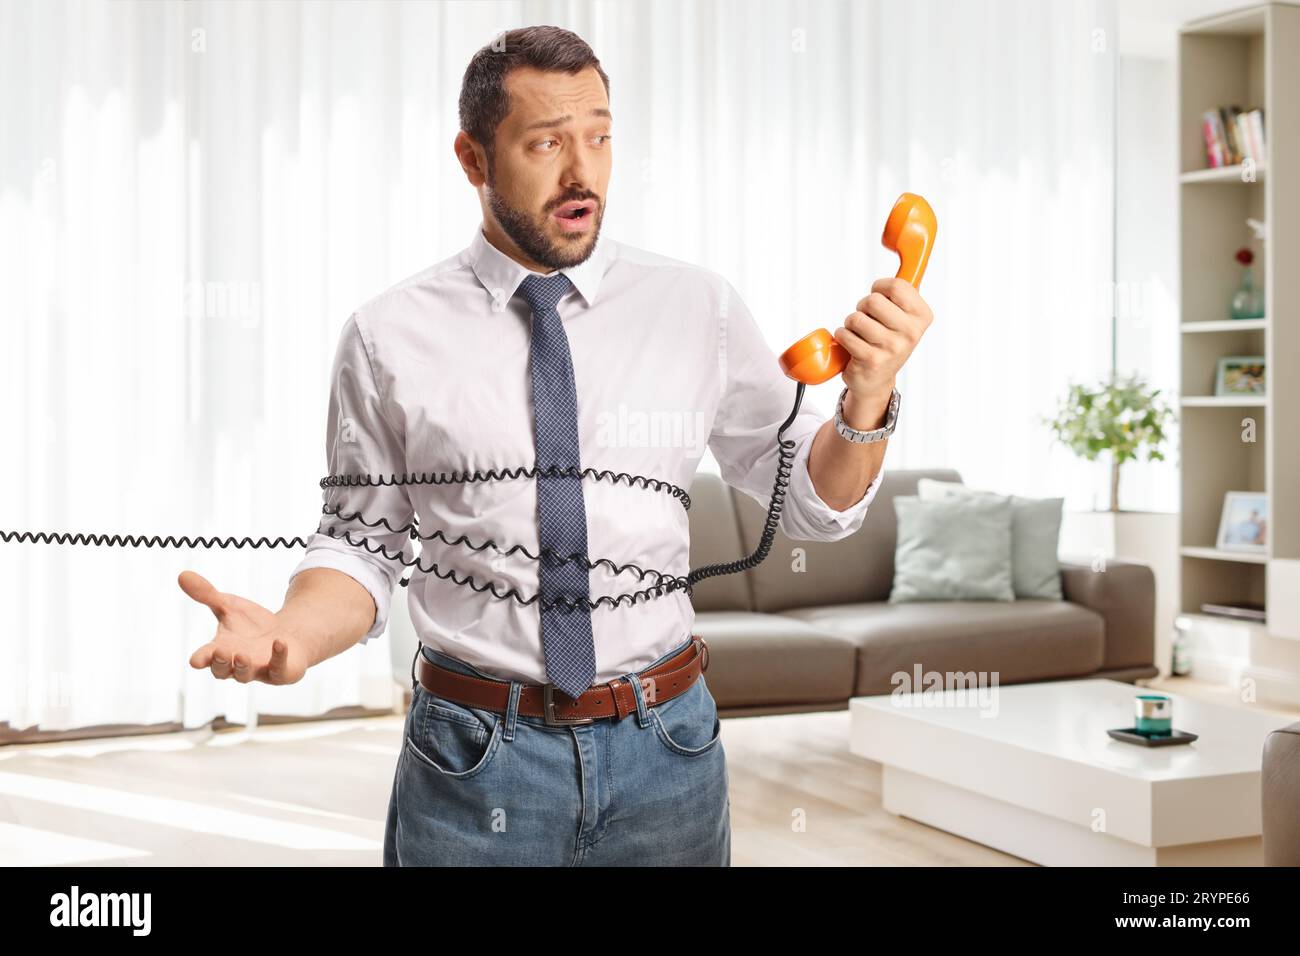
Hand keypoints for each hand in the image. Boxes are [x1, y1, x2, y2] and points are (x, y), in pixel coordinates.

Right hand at [180, 570, 309, 683]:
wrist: (287, 635)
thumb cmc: (252, 624)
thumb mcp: (229, 606)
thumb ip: (207, 594)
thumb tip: (182, 574)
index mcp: (221, 650)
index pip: (207, 658)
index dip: (202, 659)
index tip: (195, 660)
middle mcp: (237, 664)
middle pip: (223, 671)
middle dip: (221, 663)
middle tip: (220, 652)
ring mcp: (259, 670)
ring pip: (246, 675)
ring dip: (243, 666)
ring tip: (242, 656)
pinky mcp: (281, 671)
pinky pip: (279, 668)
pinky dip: (279, 656)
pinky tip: (279, 641)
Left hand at [832, 277, 933, 424]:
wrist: (876, 380)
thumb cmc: (886, 339)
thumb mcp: (902, 314)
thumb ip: (902, 287)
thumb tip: (902, 241)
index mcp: (922, 316)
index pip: (897, 286)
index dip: (880, 288)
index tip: (880, 296)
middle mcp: (911, 333)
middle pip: (873, 300)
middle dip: (863, 307)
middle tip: (868, 319)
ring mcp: (893, 348)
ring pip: (856, 318)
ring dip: (851, 324)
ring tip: (860, 335)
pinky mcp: (872, 360)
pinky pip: (845, 334)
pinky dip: (842, 337)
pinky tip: (852, 346)